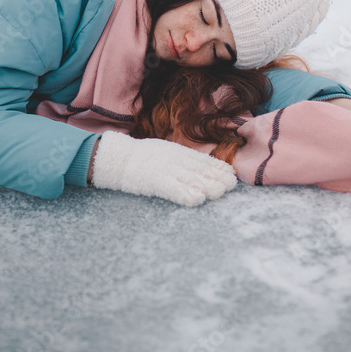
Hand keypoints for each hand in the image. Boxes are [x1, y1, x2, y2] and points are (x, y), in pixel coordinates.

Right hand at [91, 131, 237, 205]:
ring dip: (207, 186)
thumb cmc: (142, 157)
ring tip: (218, 193)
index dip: (218, 168)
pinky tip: (197, 200)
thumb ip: (182, 158)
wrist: (119, 158)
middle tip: (230, 186)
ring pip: (191, 179)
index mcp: (178, 152)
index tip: (231, 175)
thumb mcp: (166, 151)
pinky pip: (173, 189)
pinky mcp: (156, 181)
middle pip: (200, 169)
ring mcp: (166, 169)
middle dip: (217, 177)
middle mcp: (175, 160)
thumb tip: (201, 165)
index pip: (202, 160)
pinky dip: (186, 195)